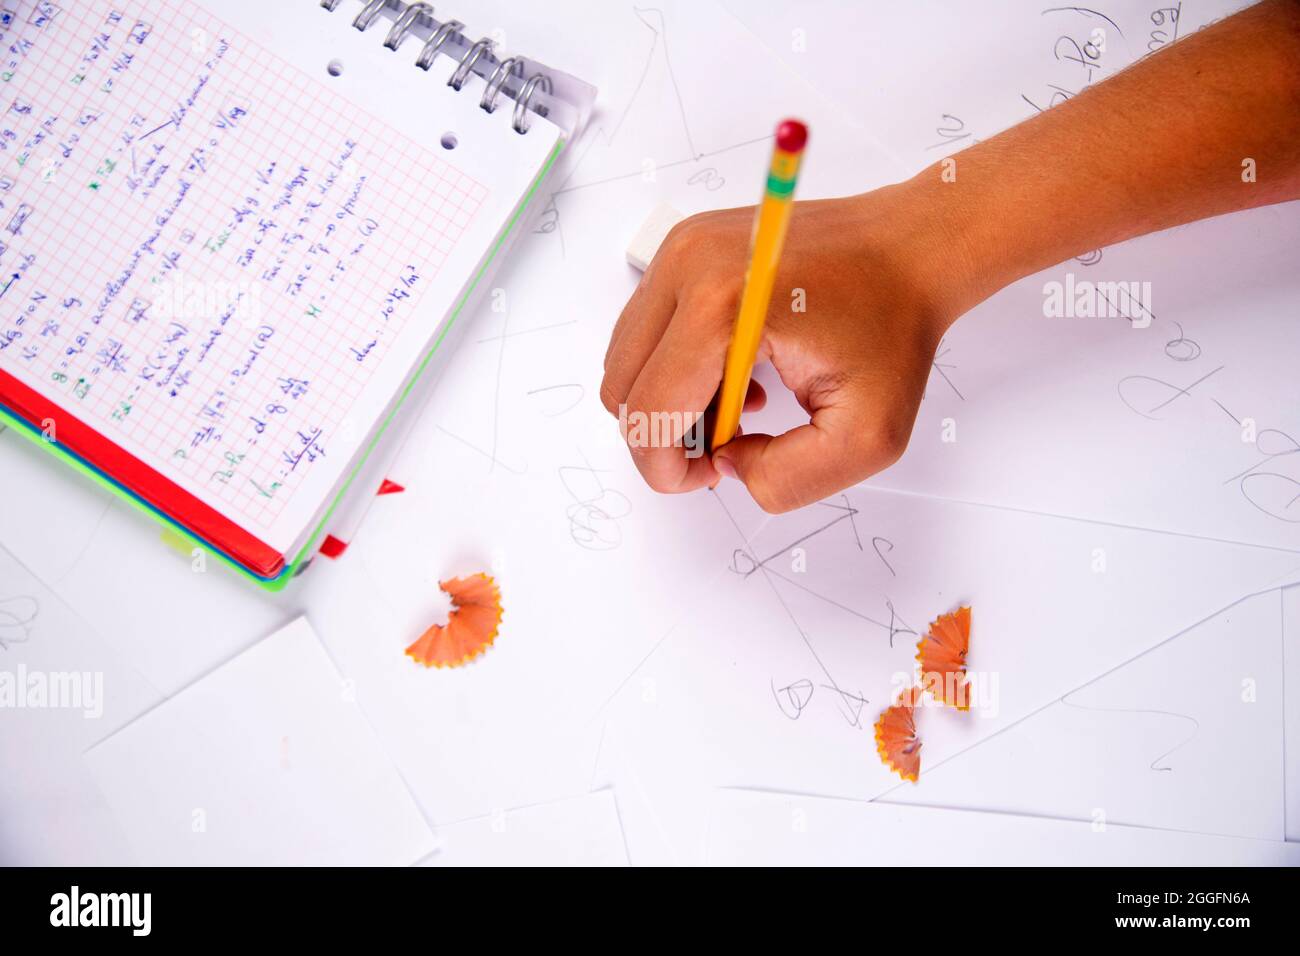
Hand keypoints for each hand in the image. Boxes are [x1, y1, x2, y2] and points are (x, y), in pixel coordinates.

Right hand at [601, 183, 971, 512]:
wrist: (913, 248)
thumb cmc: (896, 324)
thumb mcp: (866, 435)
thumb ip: (788, 479)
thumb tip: (728, 463)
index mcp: (721, 307)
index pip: (647, 411)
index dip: (665, 467)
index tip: (708, 478)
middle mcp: (687, 265)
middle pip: (622, 386)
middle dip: (662, 436)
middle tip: (725, 449)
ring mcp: (681, 248)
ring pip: (628, 359)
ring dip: (669, 400)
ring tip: (740, 407)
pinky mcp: (686, 246)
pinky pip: (646, 328)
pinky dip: (676, 366)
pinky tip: (737, 374)